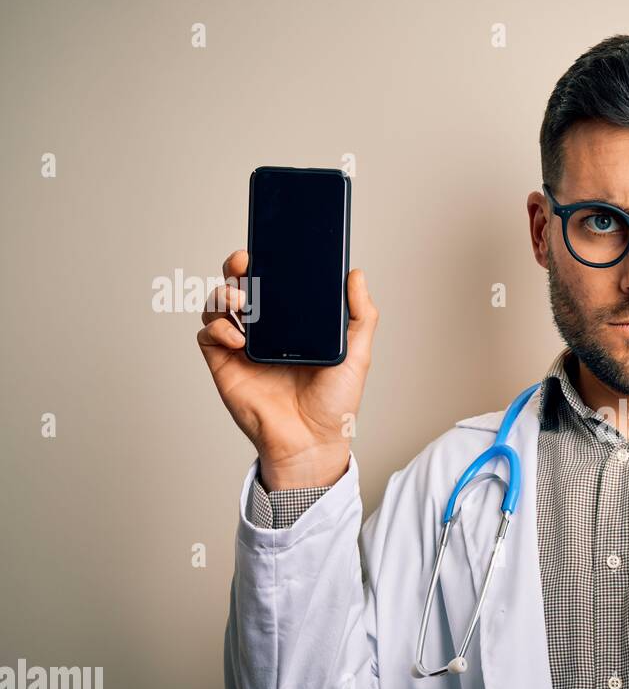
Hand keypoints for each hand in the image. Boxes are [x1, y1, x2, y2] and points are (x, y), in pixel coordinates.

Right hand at [195, 249, 379, 488]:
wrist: (313, 442)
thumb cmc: (335, 403)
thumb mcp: (357, 354)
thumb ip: (360, 315)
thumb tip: (356, 274)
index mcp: (294, 322)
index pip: (274, 282)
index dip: (266, 261)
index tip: (267, 246)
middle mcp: (266, 329)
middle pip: (241, 285)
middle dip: (237, 267)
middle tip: (244, 263)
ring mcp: (242, 346)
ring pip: (219, 304)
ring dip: (224, 293)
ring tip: (242, 302)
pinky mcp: (225, 364)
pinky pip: (208, 334)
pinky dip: (218, 327)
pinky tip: (239, 337)